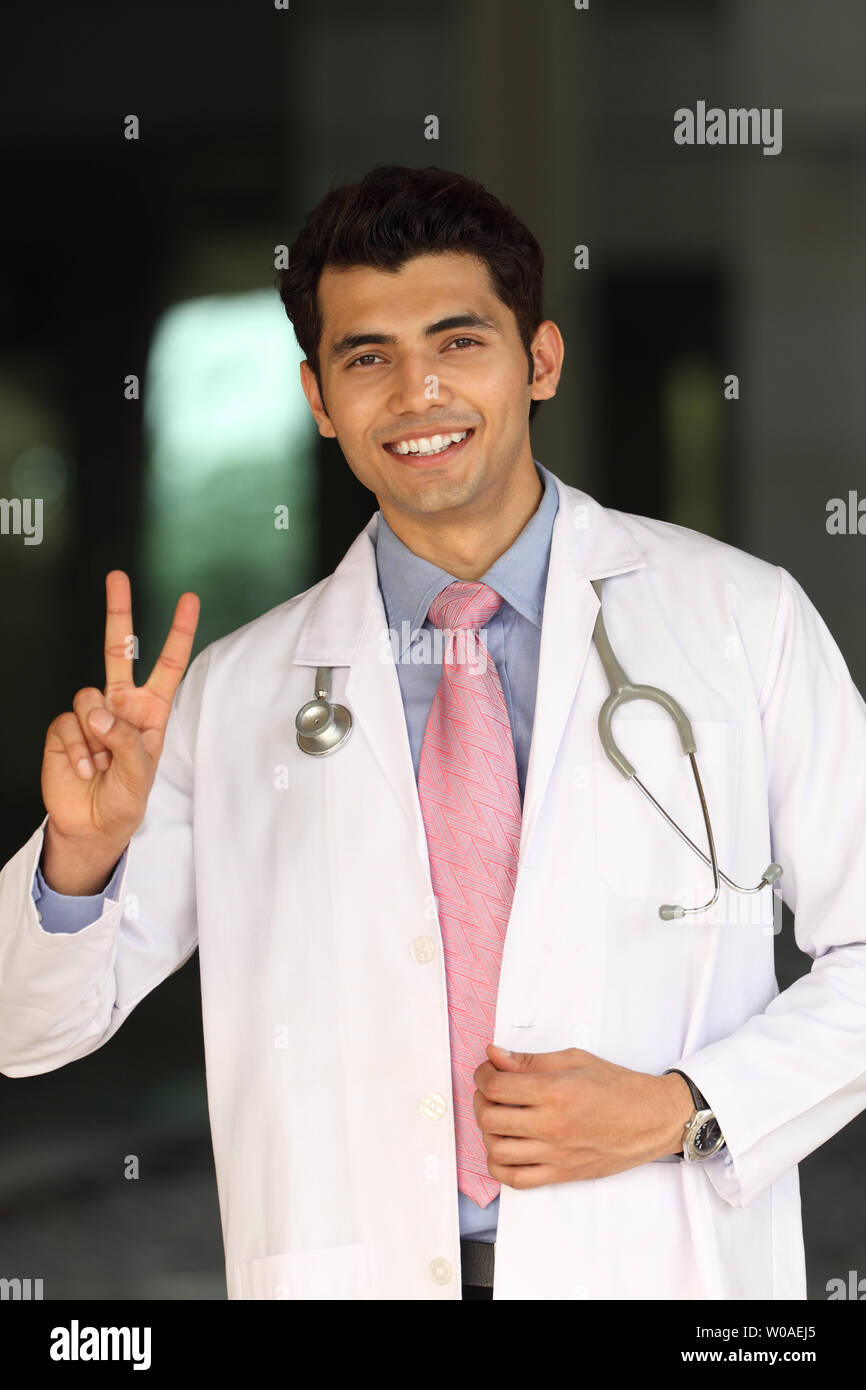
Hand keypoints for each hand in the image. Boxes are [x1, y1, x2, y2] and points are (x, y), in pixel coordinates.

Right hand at [41, 571, 199, 857]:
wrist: (92, 825)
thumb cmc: (124, 800)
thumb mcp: (140, 773)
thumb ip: (124, 739)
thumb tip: (97, 713)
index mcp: (150, 711)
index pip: (167, 664)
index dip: (177, 632)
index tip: (188, 600)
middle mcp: (120, 705)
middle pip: (118, 649)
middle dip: (118, 611)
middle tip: (117, 578)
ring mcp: (90, 714)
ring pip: (88, 696)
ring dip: (96, 735)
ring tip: (101, 762)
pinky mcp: (64, 728)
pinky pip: (68, 724)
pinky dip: (77, 750)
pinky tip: (84, 767)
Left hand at [472, 1044, 693, 1188]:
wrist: (652, 1119)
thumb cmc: (617, 1086)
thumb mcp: (574, 1060)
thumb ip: (530, 1061)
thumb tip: (495, 1055)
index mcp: (555, 1092)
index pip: (496, 1087)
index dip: (482, 1075)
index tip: (487, 1070)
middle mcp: (552, 1126)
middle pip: (489, 1118)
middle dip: (481, 1100)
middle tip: (490, 1091)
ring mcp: (556, 1154)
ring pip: (497, 1150)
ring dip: (488, 1131)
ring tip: (499, 1117)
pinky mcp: (561, 1174)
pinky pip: (516, 1179)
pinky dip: (499, 1165)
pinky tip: (504, 1148)